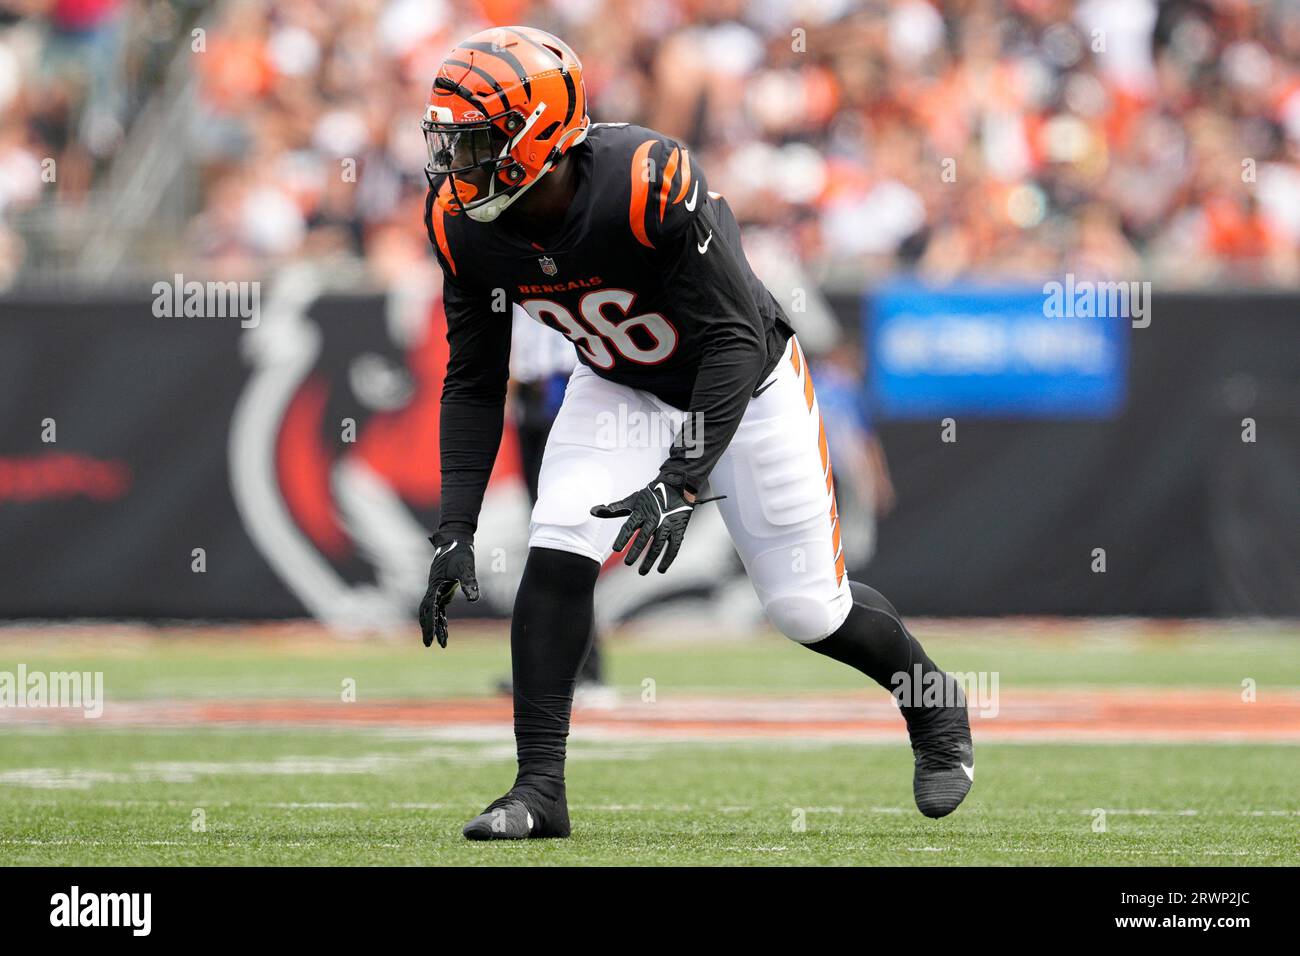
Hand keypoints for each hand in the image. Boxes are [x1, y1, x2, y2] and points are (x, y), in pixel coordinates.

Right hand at [418, 532, 478, 647]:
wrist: (456, 540)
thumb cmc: (460, 552)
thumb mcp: (466, 568)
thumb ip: (469, 583)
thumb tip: (474, 599)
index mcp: (435, 585)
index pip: (430, 609)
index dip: (430, 624)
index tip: (431, 637)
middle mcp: (433, 589)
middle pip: (426, 613)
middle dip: (427, 629)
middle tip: (428, 645)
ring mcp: (437, 589)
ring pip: (432, 612)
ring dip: (435, 626)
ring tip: (442, 643)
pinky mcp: (443, 589)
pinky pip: (439, 608)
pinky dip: (441, 619)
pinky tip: (445, 630)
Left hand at [590, 480, 721, 574]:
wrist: (676, 486)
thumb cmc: (650, 496)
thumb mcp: (632, 501)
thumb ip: (614, 509)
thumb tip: (593, 511)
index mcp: (641, 511)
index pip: (630, 526)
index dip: (623, 538)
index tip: (616, 549)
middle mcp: (654, 518)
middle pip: (644, 538)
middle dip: (635, 551)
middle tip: (628, 563)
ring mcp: (667, 524)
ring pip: (658, 545)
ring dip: (650, 560)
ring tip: (642, 572)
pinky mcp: (678, 529)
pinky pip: (674, 547)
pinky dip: (668, 559)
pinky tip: (661, 569)